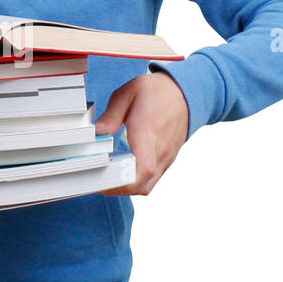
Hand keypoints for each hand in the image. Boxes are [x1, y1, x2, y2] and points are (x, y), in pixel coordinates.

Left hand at [94, 71, 188, 195]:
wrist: (185, 91)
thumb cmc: (157, 91)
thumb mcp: (128, 93)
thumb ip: (111, 115)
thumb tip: (97, 132)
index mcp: (148, 130)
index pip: (143, 168)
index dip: (123, 183)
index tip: (104, 181)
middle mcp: (160, 148)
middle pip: (142, 184)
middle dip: (118, 189)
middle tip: (99, 181)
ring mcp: (166, 156)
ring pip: (148, 185)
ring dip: (127, 188)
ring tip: (109, 178)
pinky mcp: (167, 158)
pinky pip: (153, 179)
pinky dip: (137, 182)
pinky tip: (123, 171)